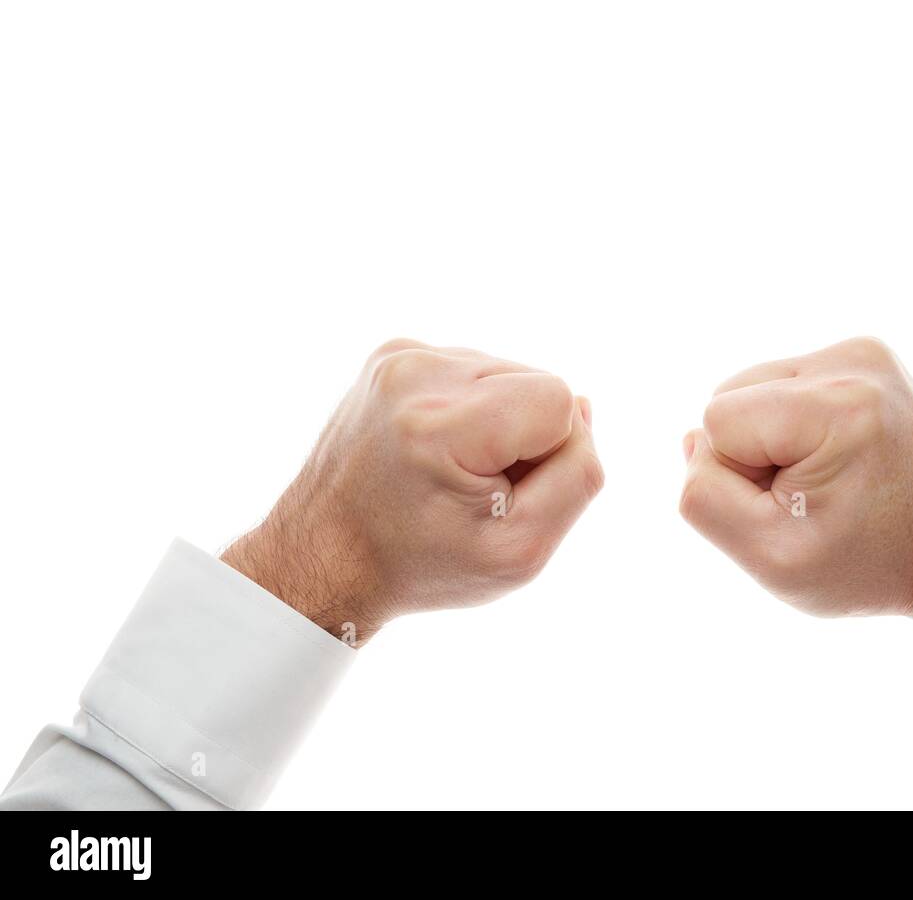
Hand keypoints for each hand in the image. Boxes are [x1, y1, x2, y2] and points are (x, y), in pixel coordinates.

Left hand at [221, 339, 602, 645]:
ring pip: (510, 374)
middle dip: (526, 437)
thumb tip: (584, 407)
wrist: (324, 555)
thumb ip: (578, 478)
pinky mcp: (392, 353)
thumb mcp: (521, 553)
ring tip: (451, 471)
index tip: (502, 492)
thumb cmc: (424, 564)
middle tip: (475, 488)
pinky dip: (472, 410)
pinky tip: (437, 449)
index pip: (560, 400)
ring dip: (500, 423)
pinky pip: (475, 370)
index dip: (551, 455)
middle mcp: (415, 372)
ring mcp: (399, 356)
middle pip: (538, 381)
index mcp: (441, 423)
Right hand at [678, 337, 912, 635]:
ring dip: (772, 440)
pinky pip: (786, 384)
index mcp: (836, 404)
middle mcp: (855, 359)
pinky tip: (839, 458)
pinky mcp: (870, 355)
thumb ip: (704, 500)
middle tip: (814, 499)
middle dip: (753, 453)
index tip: (798, 508)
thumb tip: (692, 440)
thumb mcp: (771, 559)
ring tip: (829, 480)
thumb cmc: (872, 565)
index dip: (739, 478)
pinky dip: (796, 425)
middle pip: (731, 395)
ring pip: (753, 388)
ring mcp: (866, 351)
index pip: (716, 421)